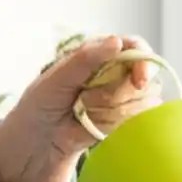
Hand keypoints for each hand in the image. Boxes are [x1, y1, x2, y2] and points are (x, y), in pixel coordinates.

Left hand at [0, 35, 161, 181]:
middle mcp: (115, 70)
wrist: (38, 139)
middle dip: (119, 91)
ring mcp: (121, 95)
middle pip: (144, 75)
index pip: (135, 46)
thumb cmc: (42, 102)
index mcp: (99, 52)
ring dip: (111, 109)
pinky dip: (114, 122)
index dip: (143, 60)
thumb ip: (87, 58)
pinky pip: (136, 118)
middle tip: (89, 101)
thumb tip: (117, 42)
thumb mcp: (58, 76)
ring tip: (83, 110)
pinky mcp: (123, 118)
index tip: (139, 80)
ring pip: (141, 98)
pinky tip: (93, 122)